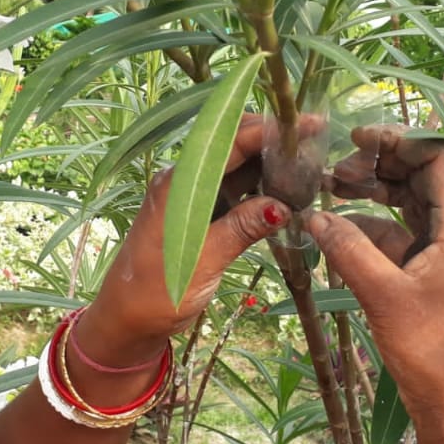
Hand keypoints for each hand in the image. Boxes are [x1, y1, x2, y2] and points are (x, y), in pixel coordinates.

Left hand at [78, 114, 291, 364]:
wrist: (127, 320)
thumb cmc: (155, 292)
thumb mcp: (203, 261)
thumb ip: (240, 229)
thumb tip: (283, 205)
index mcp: (178, 183)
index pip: (227, 143)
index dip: (268, 130)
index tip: (309, 123)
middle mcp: (186, 181)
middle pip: (234, 146)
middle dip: (273, 139)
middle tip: (316, 140)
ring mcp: (194, 196)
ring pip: (239, 167)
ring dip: (271, 164)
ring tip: (311, 163)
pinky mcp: (202, 214)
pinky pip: (236, 191)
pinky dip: (262, 189)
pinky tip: (289, 192)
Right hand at [307, 125, 443, 422]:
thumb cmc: (433, 349)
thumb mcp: (383, 294)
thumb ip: (348, 249)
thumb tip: (312, 216)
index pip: (437, 158)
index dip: (399, 140)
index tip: (356, 139)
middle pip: (418, 176)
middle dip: (377, 164)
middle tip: (334, 169)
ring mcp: (441, 252)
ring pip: (405, 203)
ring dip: (370, 192)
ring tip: (328, 189)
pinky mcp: (425, 273)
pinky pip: (395, 234)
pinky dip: (367, 226)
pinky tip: (335, 229)